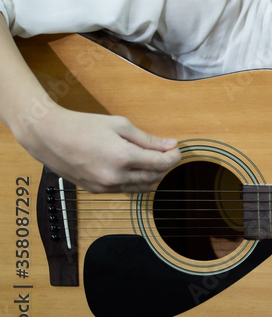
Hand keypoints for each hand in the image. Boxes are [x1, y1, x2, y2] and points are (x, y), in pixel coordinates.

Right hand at [20, 106, 180, 192]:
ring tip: (150, 160)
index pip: (160, 164)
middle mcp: (115, 176)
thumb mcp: (119, 125)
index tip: (176, 149)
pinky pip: (125, 190)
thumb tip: (170, 145)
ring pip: (140, 187)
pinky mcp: (96, 191)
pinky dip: (135, 181)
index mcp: (123, 157)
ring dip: (151, 175)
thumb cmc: (83, 126)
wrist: (49, 136)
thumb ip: (147, 139)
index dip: (174, 157)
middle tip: (165, 153)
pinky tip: (134, 168)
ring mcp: (105, 186)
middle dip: (164, 166)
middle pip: (153, 177)